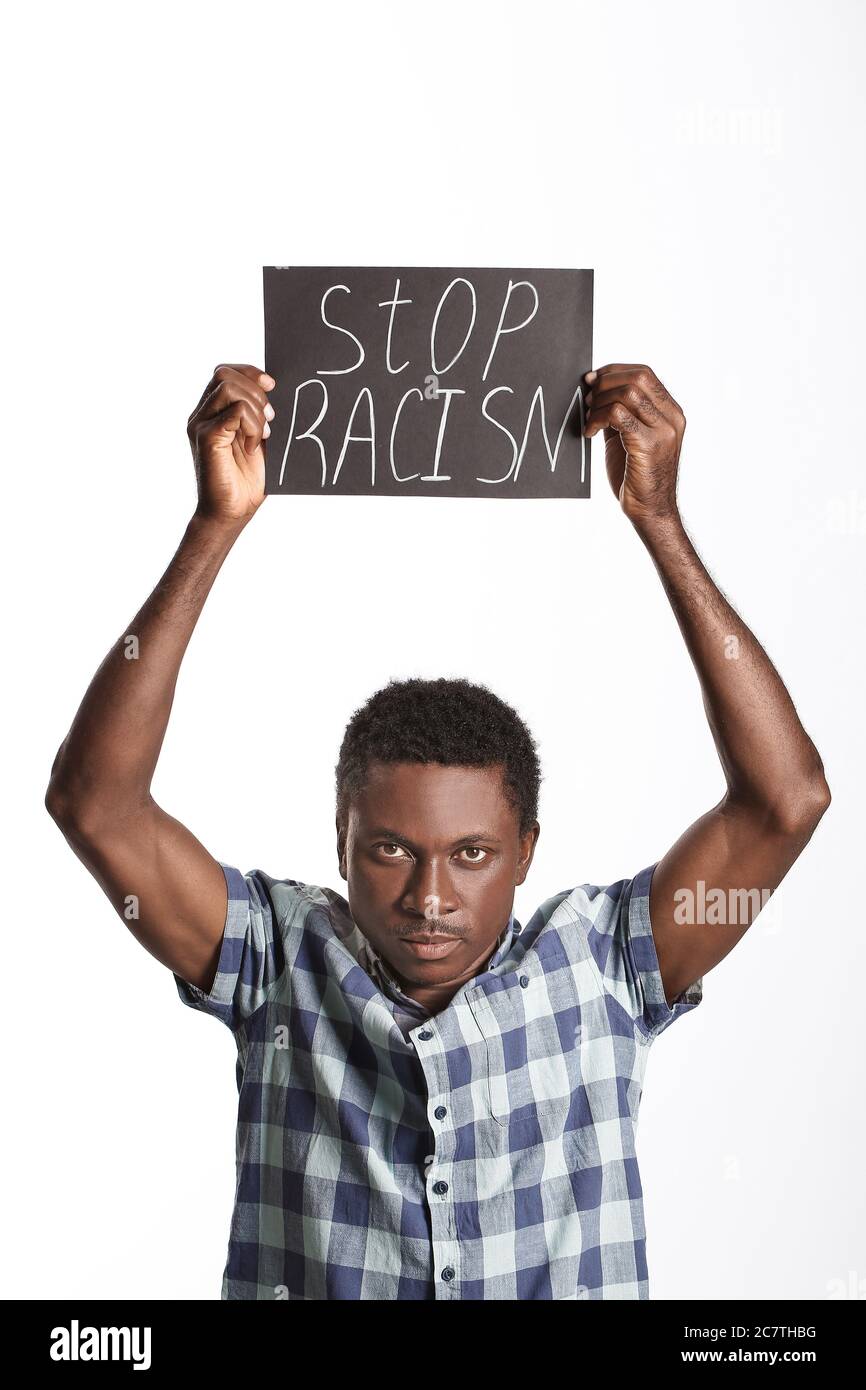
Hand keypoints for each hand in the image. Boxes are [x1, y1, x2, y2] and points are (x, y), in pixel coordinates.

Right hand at [187, 364, 275, 525]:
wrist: (232, 513)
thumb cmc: (245, 482)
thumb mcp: (258, 440)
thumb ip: (259, 415)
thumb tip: (275, 391)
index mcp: (213, 412)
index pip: (225, 372)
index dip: (250, 372)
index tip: (272, 385)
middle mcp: (201, 415)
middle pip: (224, 373)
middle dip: (254, 389)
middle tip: (271, 417)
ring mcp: (200, 425)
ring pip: (228, 387)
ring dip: (254, 408)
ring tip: (262, 434)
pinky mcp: (206, 437)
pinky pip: (233, 412)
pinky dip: (251, 424)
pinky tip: (253, 445)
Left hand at [583, 363, 684, 525]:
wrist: (650, 511)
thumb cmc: (637, 476)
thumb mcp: (629, 437)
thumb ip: (621, 413)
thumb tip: (596, 389)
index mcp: (671, 413)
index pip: (644, 374)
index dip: (614, 370)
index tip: (592, 379)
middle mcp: (672, 418)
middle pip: (637, 378)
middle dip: (606, 383)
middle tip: (588, 400)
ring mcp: (663, 431)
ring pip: (628, 393)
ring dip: (600, 401)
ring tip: (589, 418)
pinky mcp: (648, 445)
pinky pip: (620, 416)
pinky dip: (598, 419)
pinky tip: (589, 432)